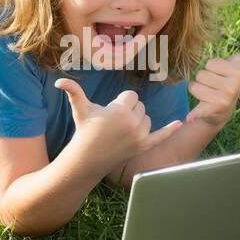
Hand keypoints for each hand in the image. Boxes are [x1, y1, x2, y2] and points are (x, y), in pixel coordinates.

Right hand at [56, 78, 183, 168]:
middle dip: (129, 111)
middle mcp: (133, 123)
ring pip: (147, 119)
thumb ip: (73, 92)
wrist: (88, 158)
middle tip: (114, 124)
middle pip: (140, 106)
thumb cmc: (84, 131)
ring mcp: (140, 136)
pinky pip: (161, 136)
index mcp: (120, 110)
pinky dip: (170, 129)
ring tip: (121, 131)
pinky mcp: (144, 146)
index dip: (120, 102)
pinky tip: (180, 123)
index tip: (110, 113)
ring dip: (137, 122)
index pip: (131, 96)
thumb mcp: (80, 109)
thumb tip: (59, 80)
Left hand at [184, 46, 239, 127]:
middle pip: (200, 74)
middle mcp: (231, 87)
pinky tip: (189, 118)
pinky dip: (194, 115)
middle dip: (203, 80)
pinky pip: (200, 110)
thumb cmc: (228, 83)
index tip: (220, 76)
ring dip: (197, 90)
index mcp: (237, 73)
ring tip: (208, 96)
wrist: (221, 112)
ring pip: (193, 86)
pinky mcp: (211, 111)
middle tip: (213, 88)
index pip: (210, 63)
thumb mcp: (238, 67)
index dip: (211, 69)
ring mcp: (222, 100)